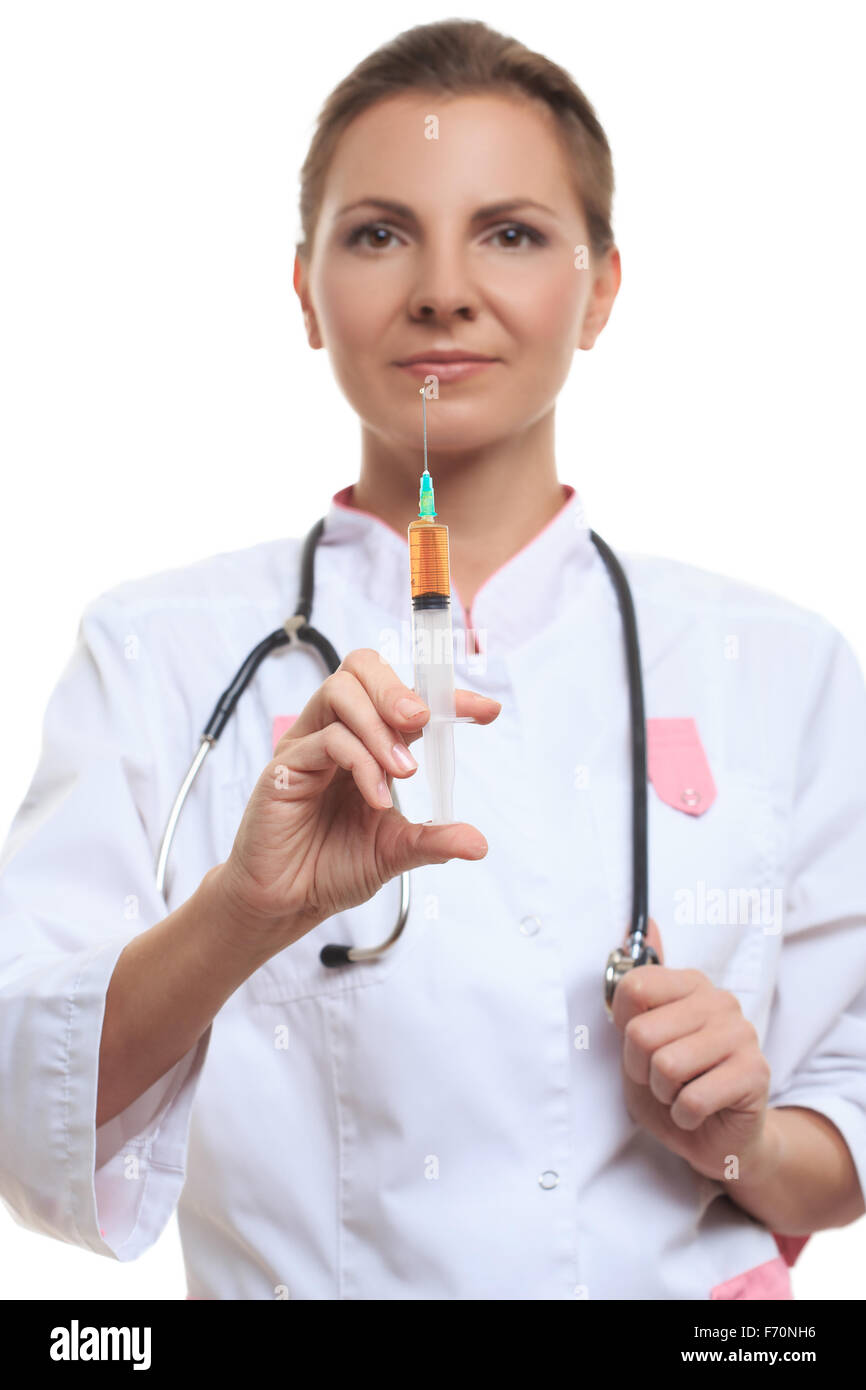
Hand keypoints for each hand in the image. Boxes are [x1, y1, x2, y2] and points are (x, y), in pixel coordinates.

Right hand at [215, 648, 500, 952]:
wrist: (286, 902)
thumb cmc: (331, 867)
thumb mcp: (395, 852)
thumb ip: (432, 840)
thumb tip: (479, 843)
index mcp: (367, 742)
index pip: (405, 698)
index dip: (446, 696)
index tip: (486, 711)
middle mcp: (336, 732)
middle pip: (362, 668)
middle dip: (399, 688)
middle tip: (423, 721)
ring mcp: (307, 744)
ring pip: (340, 691)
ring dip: (378, 725)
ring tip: (401, 772)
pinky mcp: (284, 766)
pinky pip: (326, 740)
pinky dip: (360, 762)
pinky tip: (376, 798)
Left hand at [611, 919, 772, 1182]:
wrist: (718, 1137)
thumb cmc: (674, 1084)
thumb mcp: (641, 1036)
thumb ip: (638, 984)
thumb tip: (642, 922)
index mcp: (690, 983)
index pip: (633, 987)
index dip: (624, 1029)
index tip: (640, 1046)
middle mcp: (719, 1000)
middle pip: (642, 1033)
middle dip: (640, 1069)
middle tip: (661, 1079)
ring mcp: (742, 1034)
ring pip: (666, 1066)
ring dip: (663, 1094)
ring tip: (679, 1093)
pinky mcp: (756, 1073)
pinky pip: (692, 1098)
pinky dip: (684, 1115)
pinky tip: (697, 1111)